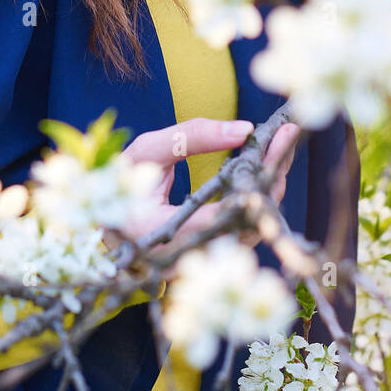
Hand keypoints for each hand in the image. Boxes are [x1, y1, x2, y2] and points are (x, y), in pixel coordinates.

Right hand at [111, 117, 300, 246]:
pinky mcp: (209, 255)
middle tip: (287, 136)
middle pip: (248, 222)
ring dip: (268, 185)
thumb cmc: (118, 180)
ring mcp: (198, 261)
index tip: (278, 140)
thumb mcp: (147, 151)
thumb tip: (243, 129)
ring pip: (251, 228)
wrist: (104, 214)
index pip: (223, 213)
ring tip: (280, 145)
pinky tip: (264, 167)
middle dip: (272, 176)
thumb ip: (191, 138)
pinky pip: (244, 228)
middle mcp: (183, 256)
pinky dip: (257, 196)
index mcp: (158, 234)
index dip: (256, 178)